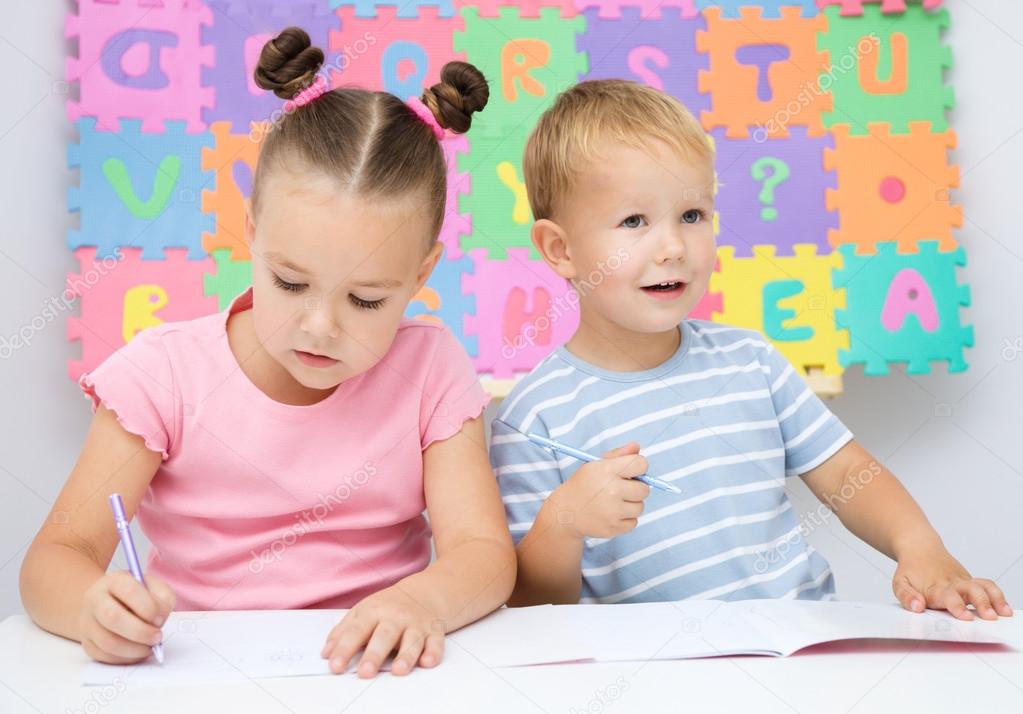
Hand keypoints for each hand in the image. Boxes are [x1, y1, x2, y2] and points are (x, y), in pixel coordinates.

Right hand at [79, 571, 174, 663]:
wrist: (109, 604)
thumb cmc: (138, 596)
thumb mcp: (154, 588)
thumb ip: (163, 599)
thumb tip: (158, 621)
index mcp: (114, 580)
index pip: (130, 591)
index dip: (149, 607)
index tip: (160, 618)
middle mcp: (95, 599)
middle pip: (113, 618)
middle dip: (140, 632)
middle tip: (157, 638)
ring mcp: (87, 622)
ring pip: (107, 642)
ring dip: (134, 649)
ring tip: (149, 647)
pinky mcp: (87, 643)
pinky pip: (104, 656)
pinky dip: (125, 658)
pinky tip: (137, 652)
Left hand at [321, 583, 443, 677]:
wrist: (426, 591)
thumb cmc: (390, 605)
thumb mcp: (363, 611)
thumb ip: (344, 631)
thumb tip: (327, 653)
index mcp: (374, 611)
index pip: (356, 631)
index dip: (345, 649)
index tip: (336, 666)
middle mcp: (395, 617)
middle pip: (384, 636)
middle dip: (374, 655)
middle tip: (365, 672)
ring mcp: (416, 623)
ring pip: (411, 640)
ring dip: (406, 655)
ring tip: (398, 670)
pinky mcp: (434, 630)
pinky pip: (436, 641)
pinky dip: (434, 651)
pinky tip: (428, 661)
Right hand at [548, 442, 650, 538]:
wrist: (565, 512)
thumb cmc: (583, 485)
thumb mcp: (595, 466)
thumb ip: (618, 455)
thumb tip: (636, 447)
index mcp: (607, 470)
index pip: (641, 464)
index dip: (638, 467)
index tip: (631, 472)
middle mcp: (611, 490)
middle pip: (644, 489)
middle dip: (636, 488)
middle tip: (621, 489)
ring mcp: (612, 511)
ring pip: (640, 507)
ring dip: (630, 505)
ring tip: (614, 503)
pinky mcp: (613, 527)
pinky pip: (634, 522)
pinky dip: (625, 519)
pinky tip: (611, 514)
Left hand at [893, 547, 1012, 619]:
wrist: (920, 548)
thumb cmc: (910, 569)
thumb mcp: (900, 583)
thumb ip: (907, 597)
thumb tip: (917, 607)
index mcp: (935, 588)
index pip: (948, 597)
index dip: (957, 606)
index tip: (965, 617)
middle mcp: (953, 584)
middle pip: (971, 591)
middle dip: (981, 604)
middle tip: (989, 616)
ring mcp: (963, 582)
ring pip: (983, 587)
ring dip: (995, 599)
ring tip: (1004, 613)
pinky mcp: (970, 581)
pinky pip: (987, 585)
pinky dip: (998, 595)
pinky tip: (1004, 609)